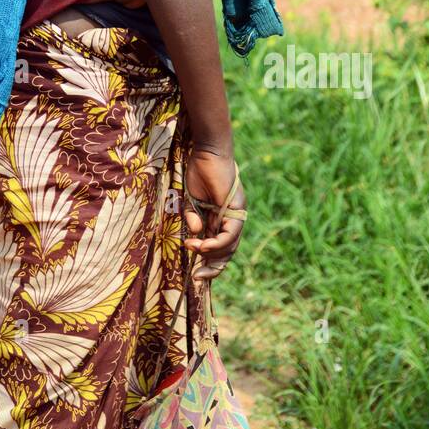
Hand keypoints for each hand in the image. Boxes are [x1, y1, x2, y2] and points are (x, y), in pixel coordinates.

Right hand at [183, 147, 246, 280]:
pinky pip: (230, 235)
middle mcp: (233, 219)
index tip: (196, 275)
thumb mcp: (192, 201)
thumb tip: (196, 235)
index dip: (209, 263)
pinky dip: (217, 243)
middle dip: (212, 267)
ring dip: (210, 253)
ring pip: (229, 246)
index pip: (220, 248)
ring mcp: (236, 215)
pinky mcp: (236, 210)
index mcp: (222, 219)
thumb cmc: (199, 171)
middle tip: (197, 276)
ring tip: (193, 249)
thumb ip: (194, 219)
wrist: (206, 151)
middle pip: (227, 252)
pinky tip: (202, 245)